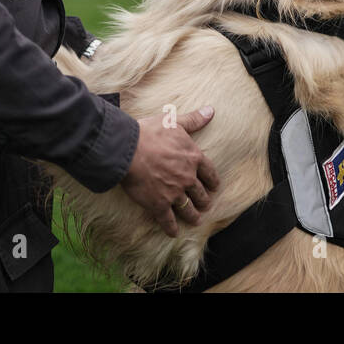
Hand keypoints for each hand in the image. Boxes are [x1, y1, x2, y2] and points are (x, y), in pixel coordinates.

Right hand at [120, 106, 219, 236]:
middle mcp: (187, 178)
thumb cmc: (150, 133)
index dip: (213, 181)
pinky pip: (168, 221)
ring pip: (188, 209)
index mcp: (193, 158)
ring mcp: (174, 193)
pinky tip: (173, 233)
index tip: (214, 187)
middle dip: (204, 200)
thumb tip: (211, 111)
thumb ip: (194, 119)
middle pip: (201, 194)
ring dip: (193, 216)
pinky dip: (171, 228)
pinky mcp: (159, 205)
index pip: (210, 173)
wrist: (128, 150)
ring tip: (195, 220)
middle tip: (205, 204)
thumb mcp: (174, 122)